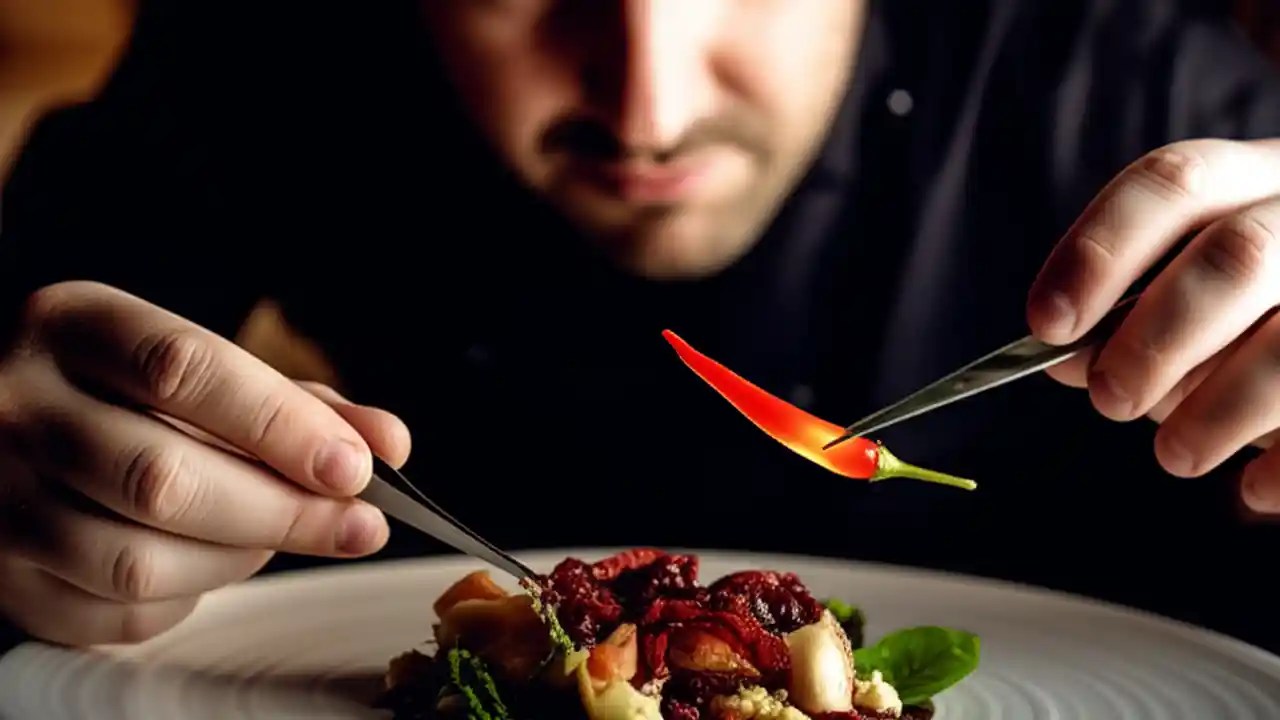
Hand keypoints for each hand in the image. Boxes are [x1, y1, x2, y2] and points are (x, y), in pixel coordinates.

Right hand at [0, 281, 411, 645]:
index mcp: (73, 327)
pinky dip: (188, 597)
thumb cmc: (124, 394)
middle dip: (281, 510)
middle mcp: (18, 408)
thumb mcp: (199, 371)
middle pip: (162, 478)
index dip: (281, 424)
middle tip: (355, 523)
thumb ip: (295, 402)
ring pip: (137, 560)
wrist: (6, 428)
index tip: (354, 466)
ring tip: (278, 533)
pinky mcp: (1, 575)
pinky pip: (115, 613)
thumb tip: (387, 444)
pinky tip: (209, 560)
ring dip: (238, 558)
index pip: (182, 369)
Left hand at [1026, 138, 1279, 511]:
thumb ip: (1132, 318)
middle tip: (1110, 400)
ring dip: (1222, 406)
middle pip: (1236, 255)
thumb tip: (1067, 355)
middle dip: (1158, 337)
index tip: (1046, 324)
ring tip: (1176, 455)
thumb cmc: (1258, 318)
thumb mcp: (1197, 297)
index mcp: (1257, 178)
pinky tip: (1256, 491)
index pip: (1172, 183)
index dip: (1098, 253)